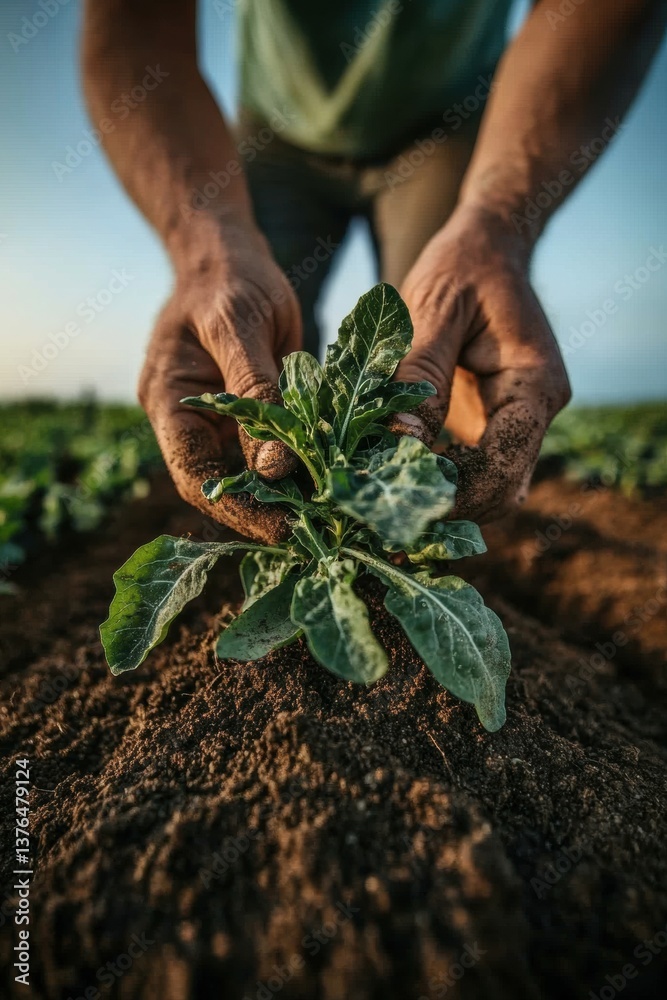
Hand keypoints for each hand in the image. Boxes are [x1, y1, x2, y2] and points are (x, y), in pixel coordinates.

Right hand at [138, 230, 301, 543]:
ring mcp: (215, 416)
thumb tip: (273, 466)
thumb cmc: (227, 278)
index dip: (235, 506)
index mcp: (167, 399)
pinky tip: (327, 478)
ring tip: (326, 513)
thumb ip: (255, 393)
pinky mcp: (246, 410)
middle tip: (314, 530)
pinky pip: (267, 446)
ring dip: (282, 493)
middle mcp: (187, 417)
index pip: (193, 472)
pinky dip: (295, 464)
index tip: (282, 526)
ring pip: (245, 470)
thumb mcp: (240, 324)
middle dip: (262, 510)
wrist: (229, 253)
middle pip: (218, 482)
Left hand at [392, 205, 570, 521]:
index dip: (455, 497)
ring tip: (378, 510)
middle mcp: (532, 413)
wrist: (483, 247)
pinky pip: (464, 467)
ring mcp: (511, 422)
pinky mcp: (486, 423)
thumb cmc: (461, 266)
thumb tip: (401, 442)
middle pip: (498, 490)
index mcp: (535, 386)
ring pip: (482, 487)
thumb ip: (419, 375)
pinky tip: (388, 482)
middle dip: (444, 510)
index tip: (400, 511)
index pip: (504, 467)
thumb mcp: (434, 309)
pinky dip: (431, 480)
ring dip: (436, 502)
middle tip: (381, 525)